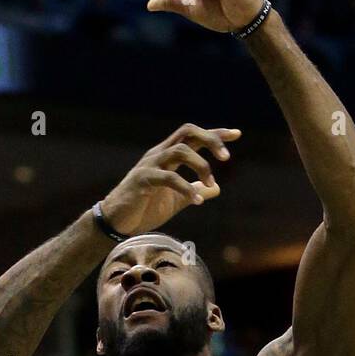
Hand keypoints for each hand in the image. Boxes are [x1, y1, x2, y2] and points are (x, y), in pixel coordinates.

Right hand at [101, 122, 240, 235]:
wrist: (117, 223)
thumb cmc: (143, 209)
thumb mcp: (176, 200)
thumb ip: (195, 190)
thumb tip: (216, 189)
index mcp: (167, 156)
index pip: (194, 136)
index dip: (216, 134)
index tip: (237, 134)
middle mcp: (159, 154)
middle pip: (188, 133)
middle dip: (211, 140)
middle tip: (226, 158)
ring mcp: (150, 165)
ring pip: (180, 150)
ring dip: (201, 165)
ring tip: (211, 184)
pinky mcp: (143, 180)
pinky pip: (169, 177)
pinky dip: (186, 188)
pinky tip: (197, 200)